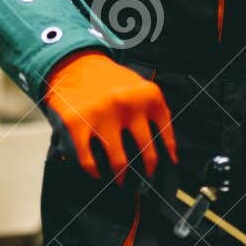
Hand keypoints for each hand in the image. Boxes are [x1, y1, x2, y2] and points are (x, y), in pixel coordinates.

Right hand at [44, 52, 175, 182]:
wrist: (75, 63)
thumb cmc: (111, 80)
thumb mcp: (140, 87)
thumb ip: (156, 113)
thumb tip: (170, 154)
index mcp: (148, 95)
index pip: (165, 135)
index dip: (166, 155)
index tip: (165, 167)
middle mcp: (127, 104)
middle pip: (146, 153)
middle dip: (147, 172)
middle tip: (144, 180)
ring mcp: (101, 115)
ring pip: (119, 162)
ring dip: (122, 177)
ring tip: (122, 181)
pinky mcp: (76, 124)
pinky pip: (88, 161)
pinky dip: (94, 172)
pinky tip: (98, 173)